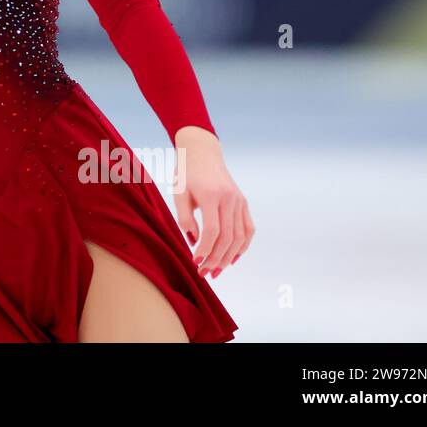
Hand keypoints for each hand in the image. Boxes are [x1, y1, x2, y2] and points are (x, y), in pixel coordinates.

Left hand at [171, 127, 252, 278]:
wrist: (202, 153)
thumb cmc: (186, 173)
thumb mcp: (179, 193)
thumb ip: (185, 217)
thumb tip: (195, 241)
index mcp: (211, 195)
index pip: (212, 230)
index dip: (205, 249)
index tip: (195, 262)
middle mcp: (230, 198)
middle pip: (227, 237)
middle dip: (216, 258)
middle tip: (204, 273)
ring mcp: (239, 201)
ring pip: (240, 236)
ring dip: (229, 257)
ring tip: (216, 271)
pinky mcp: (244, 202)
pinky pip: (248, 229)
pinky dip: (243, 246)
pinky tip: (232, 258)